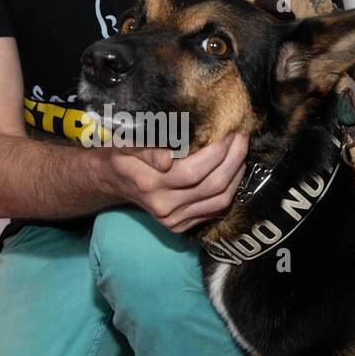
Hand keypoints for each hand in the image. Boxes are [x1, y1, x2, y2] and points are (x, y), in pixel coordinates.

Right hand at [106, 131, 247, 232]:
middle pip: (212, 185)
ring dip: (236, 173)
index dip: (217, 151)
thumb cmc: (122, 153)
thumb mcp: (127, 142)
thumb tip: (167, 160)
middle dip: (233, 157)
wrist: (113, 180)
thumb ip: (147, 149)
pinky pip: (215, 210)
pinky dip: (230, 188)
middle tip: (241, 135)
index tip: (228, 129)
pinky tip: (233, 169)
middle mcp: (162, 205)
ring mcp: (173, 219)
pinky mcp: (180, 226)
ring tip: (241, 149)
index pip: (193, 170)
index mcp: (149, 183)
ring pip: (219, 199)